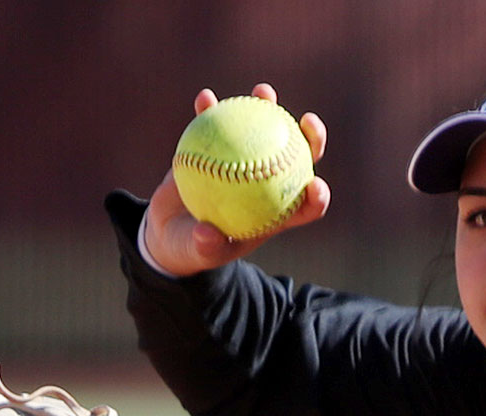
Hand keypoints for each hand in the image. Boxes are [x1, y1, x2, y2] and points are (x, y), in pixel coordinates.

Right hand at [142, 82, 330, 276]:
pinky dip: (211, 110)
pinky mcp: (217, 149)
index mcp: (272, 213)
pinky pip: (217, 125)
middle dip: (312, 138)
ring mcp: (243, 161)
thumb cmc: (190, 248)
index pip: (305, 206)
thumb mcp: (195, 253)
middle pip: (297, 159)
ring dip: (268, 108)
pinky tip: (204, 98)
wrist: (167, 231)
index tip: (317, 185)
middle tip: (307, 120)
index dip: (318, 196)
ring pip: (263, 132)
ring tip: (263, 92)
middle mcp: (265, 184)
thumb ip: (205, 247)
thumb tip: (208, 234)